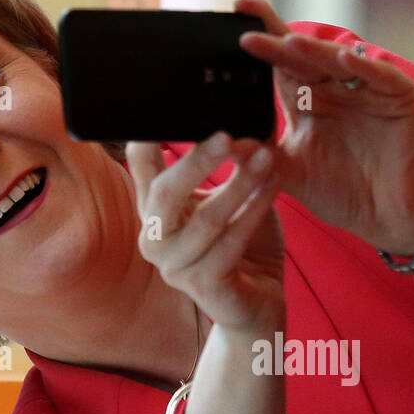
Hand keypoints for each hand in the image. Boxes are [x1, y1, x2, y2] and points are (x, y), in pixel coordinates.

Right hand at [127, 132, 284, 333]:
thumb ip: (227, 165)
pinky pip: (230, 244)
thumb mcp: (230, 196)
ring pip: (206, 220)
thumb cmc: (243, 245)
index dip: (146, 140)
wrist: (257, 306)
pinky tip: (273, 188)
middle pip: (164, 194)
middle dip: (196, 161)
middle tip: (226, 134)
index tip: (166, 107)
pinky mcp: (204, 287)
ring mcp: (176, 268)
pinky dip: (253, 212)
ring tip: (267, 157)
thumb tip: (238, 121)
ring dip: (240, 185)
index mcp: (155, 212)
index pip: (141, 167)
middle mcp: (155, 240)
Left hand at [234, 0, 413, 255]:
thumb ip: (258, 157)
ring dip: (315, 51)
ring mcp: (368, 90)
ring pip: (339, 62)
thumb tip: (218, 143)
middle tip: (248, 28)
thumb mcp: (290, 174)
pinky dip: (365, 67)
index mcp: (307, 100)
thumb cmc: (342, 194)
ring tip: (288, 43)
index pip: (280, 63)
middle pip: (304, 57)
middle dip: (278, 42)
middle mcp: (335, 88)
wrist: (388, 218)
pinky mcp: (399, 98)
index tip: (235, 12)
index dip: (261, 41)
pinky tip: (344, 60)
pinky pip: (383, 76)